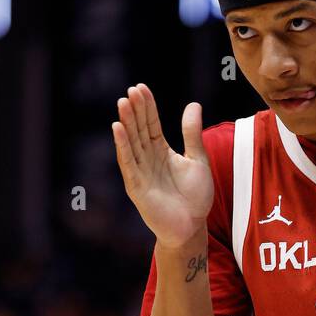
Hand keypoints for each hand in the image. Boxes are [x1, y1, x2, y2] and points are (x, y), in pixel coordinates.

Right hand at [112, 84, 214, 248]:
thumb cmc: (195, 197)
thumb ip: (192, 134)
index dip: (147, 107)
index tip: (141, 87)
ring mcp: (140, 171)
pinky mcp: (136, 186)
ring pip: (131, 142)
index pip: (151, 124)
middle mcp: (147, 159)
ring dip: (126, 123)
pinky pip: (128, 162)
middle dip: (135, 110)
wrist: (192, 227)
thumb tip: (193, 104)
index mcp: (161, 151)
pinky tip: (117, 128)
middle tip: (132, 90)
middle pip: (139, 129)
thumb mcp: (197, 160)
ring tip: (123, 102)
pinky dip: (123, 145)